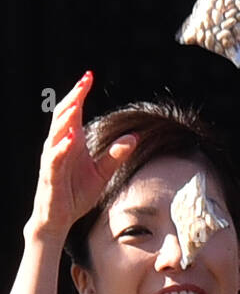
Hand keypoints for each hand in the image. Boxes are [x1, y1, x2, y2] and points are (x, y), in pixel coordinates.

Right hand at [27, 71, 135, 239]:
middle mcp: (60, 146)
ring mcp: (53, 160)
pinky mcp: (50, 176)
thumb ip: (117, 154)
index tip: (89, 76)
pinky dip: (61, 149)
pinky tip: (69, 139)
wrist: (60, 218)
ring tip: (75, 105)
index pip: (74, 112)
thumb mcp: (103, 172)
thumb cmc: (77, 192)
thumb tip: (135, 137)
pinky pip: (54, 160)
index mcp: (71, 142)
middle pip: (63, 116)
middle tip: (83, 81)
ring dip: (65, 119)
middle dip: (73, 98)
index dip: (79, 94)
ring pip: (55, 134)